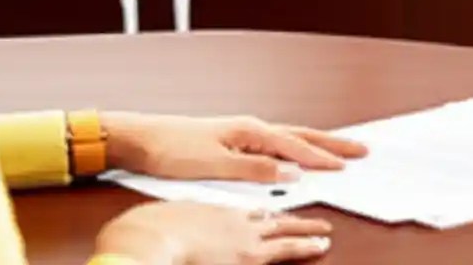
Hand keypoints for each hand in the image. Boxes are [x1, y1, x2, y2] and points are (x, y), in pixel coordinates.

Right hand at [94, 201, 331, 264]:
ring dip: (307, 240)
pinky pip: (279, 256)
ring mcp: (244, 244)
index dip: (272, 216)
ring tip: (323, 240)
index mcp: (221, 212)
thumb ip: (188, 222)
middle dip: (300, 224)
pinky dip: (299, 252)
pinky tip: (314, 250)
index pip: (255, 213)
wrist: (148, 238)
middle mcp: (238, 225)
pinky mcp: (246, 260)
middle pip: (277, 223)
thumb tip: (184, 225)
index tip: (282, 217)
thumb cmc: (151, 230)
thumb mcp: (173, 218)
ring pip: (285, 240)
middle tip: (319, 226)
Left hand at [103, 113, 367, 182]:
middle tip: (360, 149)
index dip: (321, 157)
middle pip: (300, 135)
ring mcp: (241, 133)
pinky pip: (274, 144)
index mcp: (249, 131)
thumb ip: (253, 168)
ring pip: (290, 138)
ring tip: (340, 149)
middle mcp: (249, 128)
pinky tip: (297, 155)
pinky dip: (295, 148)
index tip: (347, 165)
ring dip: (316, 144)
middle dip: (332, 143)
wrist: (138, 138)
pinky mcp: (232, 142)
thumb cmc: (170, 149)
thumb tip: (290, 171)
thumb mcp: (212, 165)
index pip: (294, 145)